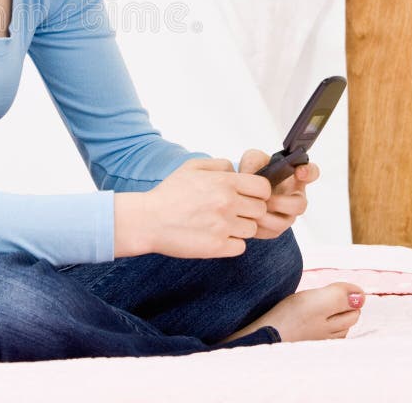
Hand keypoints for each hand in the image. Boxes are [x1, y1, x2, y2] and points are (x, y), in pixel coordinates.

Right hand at [144, 157, 271, 258]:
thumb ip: (219, 164)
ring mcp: (224, 226)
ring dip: (239, 228)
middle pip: (260, 210)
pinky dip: (230, 244)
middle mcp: (227, 203)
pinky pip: (240, 247)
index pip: (263, 188)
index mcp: (223, 182)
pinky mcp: (218, 247)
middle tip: (230, 211)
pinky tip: (214, 236)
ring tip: (218, 224)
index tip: (248, 196)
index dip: (258, 192)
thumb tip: (237, 170)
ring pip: (251, 230)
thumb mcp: (190, 167)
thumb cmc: (169, 193)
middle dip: (249, 210)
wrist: (148, 220)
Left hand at [237, 149, 319, 239]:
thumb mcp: (252, 160)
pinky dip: (257, 226)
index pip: (312, 173)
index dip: (309, 172)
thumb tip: (252, 173)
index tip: (299, 172)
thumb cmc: (254, 171)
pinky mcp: (274, 229)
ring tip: (251, 210)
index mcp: (294, 177)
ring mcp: (287, 215)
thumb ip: (253, 161)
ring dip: (266, 217)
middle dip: (282, 203)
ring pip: (283, 223)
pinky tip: (246, 218)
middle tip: (265, 199)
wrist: (243, 191)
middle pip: (300, 205)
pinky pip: (269, 232)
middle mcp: (295, 197)